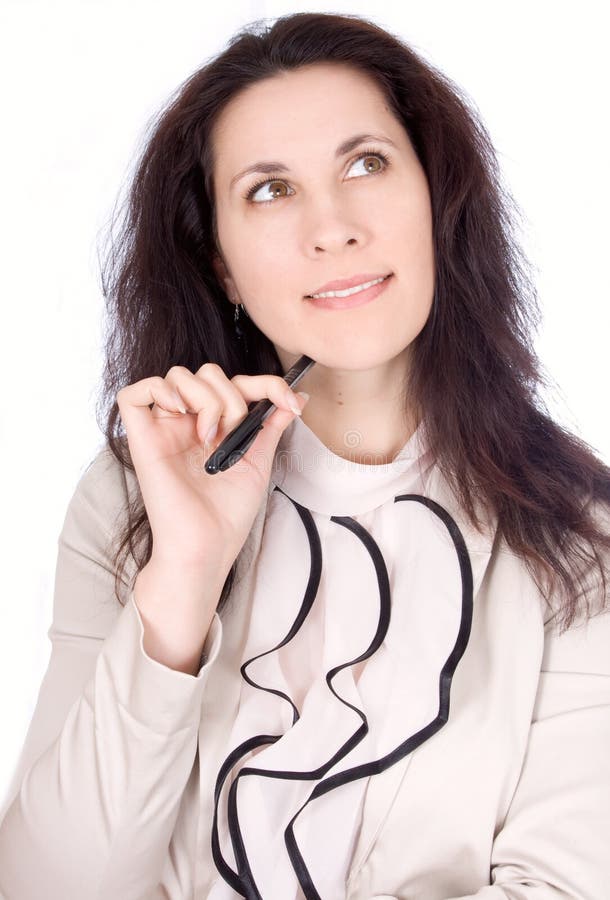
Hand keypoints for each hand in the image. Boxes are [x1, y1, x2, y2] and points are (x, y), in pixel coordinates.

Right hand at [116, 363, 308, 577]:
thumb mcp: (258, 460)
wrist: (207, 545)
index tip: (291, 403)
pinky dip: (159, 390)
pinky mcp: (141, 439)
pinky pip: (132, 394)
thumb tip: (299, 397)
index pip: (235, 382)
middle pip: (205, 372)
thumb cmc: (228, 513)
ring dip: (205, 396)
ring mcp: (163, 429)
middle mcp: (188, 423)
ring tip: (210, 436)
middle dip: (231, 394)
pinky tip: (181, 413)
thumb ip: (272, 424)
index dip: (265, 383)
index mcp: (214, 426)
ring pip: (176, 375)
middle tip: (234, 431)